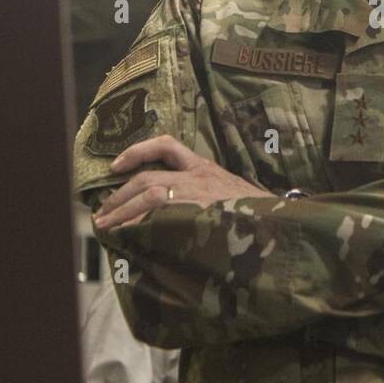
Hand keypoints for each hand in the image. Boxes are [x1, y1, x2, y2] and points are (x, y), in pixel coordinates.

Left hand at [93, 135, 267, 229]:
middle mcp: (199, 176)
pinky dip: (140, 225)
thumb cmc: (256, 213)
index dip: (138, 151)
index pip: (167, 146)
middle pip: (149, 177)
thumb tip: (168, 212)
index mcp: (206, 168)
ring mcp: (199, 194)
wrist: (281, 225)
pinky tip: (129, 236)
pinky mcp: (200, 213)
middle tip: (102, 214)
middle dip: (120, 195)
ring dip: (123, 210)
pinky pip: (161, 216)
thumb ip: (203, 196)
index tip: (116, 166)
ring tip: (107, 227)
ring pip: (150, 193)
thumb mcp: (230, 195)